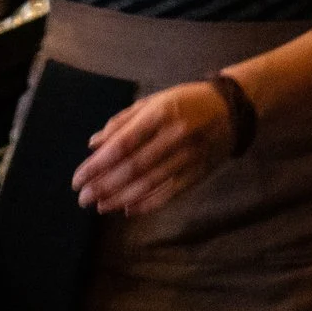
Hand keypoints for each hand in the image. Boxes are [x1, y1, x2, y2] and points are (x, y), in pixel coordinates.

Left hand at [73, 81, 235, 214]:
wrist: (234, 108)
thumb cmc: (187, 101)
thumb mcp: (154, 101)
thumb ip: (123, 122)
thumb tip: (94, 145)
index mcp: (162, 113)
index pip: (122, 144)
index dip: (97, 165)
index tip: (77, 179)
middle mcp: (177, 134)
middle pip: (134, 167)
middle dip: (104, 185)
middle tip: (83, 199)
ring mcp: (191, 154)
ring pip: (151, 182)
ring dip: (122, 197)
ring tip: (100, 206)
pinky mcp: (201, 170)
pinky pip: (172, 191)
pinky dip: (149, 203)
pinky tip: (129, 209)